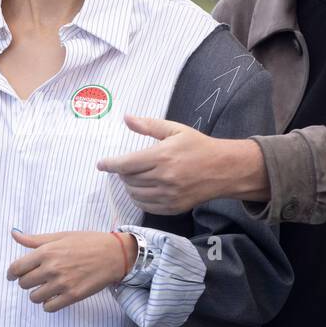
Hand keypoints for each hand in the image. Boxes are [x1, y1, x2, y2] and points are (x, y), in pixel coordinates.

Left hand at [6, 229, 135, 312]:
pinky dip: (49, 304)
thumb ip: (35, 239)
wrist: (114, 254)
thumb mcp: (60, 236)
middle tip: (36, 279)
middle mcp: (52, 268)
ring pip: (34, 297)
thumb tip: (14, 234)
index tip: (13, 275)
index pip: (17, 268)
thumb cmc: (87, 242)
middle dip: (27, 282)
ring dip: (37, 294)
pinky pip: (49, 307)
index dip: (12, 273)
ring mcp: (62, 284)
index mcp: (46, 252)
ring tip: (47, 287)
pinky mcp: (73, 296)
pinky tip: (55, 296)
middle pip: (24, 283)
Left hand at [96, 115, 264, 213]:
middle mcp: (164, 178)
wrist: (224, 169)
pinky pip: (146, 206)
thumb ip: (149, 126)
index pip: (126, 164)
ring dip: (129, 186)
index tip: (101, 164)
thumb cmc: (199, 146)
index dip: (110, 164)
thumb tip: (126, 118)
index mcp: (162, 156)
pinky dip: (139, 198)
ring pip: (135, 194)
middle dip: (121, 173)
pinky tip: (142, 189)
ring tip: (133, 177)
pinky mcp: (173, 207)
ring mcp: (169, 195)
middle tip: (125, 167)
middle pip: (128, 180)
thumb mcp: (175, 130)